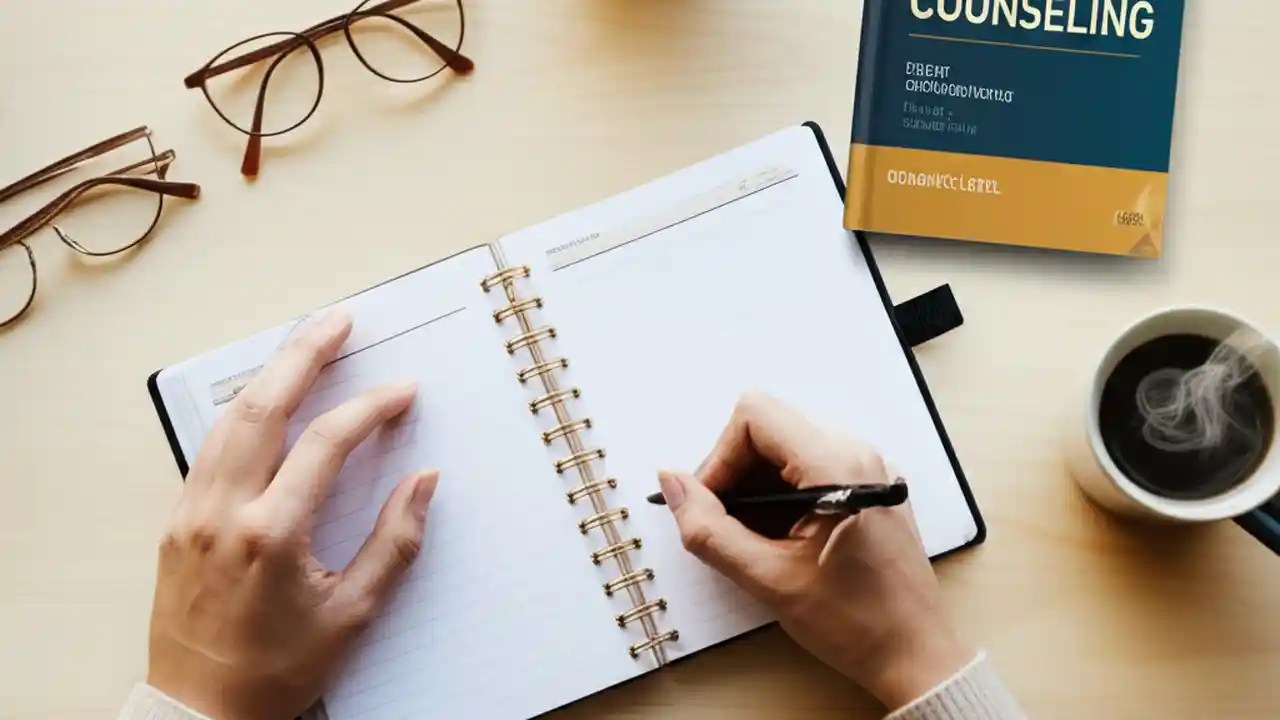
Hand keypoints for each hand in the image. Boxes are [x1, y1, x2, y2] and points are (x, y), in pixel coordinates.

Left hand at [147, 308, 436, 719]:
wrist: (199, 710)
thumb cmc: (275, 672)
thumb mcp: (353, 614)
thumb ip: (395, 542)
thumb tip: (424, 483)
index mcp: (271, 534)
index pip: (326, 443)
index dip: (370, 408)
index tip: (401, 392)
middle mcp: (224, 512)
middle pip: (264, 406)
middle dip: (305, 354)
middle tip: (340, 321)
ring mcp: (192, 512)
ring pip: (229, 419)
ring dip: (270, 375)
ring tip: (304, 345)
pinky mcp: (177, 522)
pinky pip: (210, 447)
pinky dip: (241, 412)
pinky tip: (264, 400)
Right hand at [657, 392, 974, 709]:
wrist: (916, 654)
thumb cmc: (856, 622)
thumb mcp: (768, 579)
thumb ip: (709, 529)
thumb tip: (671, 483)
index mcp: (837, 464)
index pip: (755, 415)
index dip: (719, 456)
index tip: (710, 504)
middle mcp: (856, 452)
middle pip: (768, 426)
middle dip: (734, 470)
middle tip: (725, 524)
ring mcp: (866, 467)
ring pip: (785, 446)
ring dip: (755, 485)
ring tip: (753, 538)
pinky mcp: (867, 486)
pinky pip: (809, 466)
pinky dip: (780, 493)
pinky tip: (779, 538)